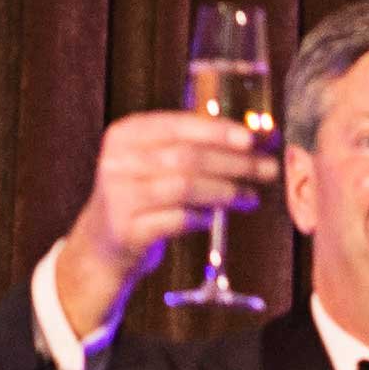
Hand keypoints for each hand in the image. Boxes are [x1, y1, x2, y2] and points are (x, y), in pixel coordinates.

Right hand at [50, 109, 274, 340]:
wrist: (102, 243)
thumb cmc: (142, 196)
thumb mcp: (153, 162)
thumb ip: (192, 146)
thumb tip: (255, 139)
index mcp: (126, 134)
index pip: (178, 125)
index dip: (219, 131)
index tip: (253, 139)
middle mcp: (118, 162)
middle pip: (187, 157)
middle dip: (233, 163)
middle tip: (266, 169)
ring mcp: (119, 197)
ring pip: (185, 188)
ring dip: (226, 191)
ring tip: (250, 196)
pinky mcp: (127, 230)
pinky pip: (177, 220)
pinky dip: (202, 218)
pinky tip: (215, 218)